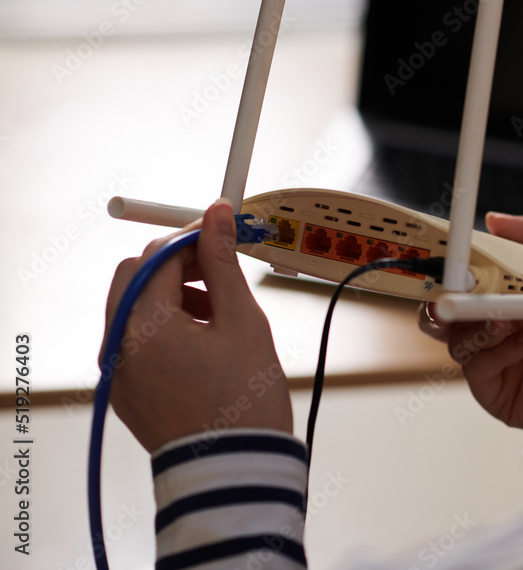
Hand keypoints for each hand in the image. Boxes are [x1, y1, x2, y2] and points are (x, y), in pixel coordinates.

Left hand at [101, 198, 292, 452]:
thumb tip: (217, 213)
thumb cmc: (245, 401)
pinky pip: (134, 340)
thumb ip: (224, 263)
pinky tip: (202, 342)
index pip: (160, 255)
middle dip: (178, 264)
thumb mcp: (243, 322)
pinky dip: (163, 327)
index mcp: (144, 326)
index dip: (195, 236)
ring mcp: (116, 372)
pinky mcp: (123, 391)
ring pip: (134, 306)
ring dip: (172, 294)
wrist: (233, 470)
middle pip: (137, 275)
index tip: (225, 232)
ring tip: (218, 313)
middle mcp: (118, 346)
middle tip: (220, 270)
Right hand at [418, 213, 522, 438]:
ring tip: (505, 316)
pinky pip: (475, 367)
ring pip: (454, 337)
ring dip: (476, 321)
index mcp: (517, 299)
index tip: (452, 251)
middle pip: (448, 310)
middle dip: (446, 294)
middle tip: (459, 282)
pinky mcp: (497, 392)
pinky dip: (497, 349)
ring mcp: (497, 361)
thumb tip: (495, 220)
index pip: (471, 280)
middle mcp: (501, 330)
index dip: (457, 267)